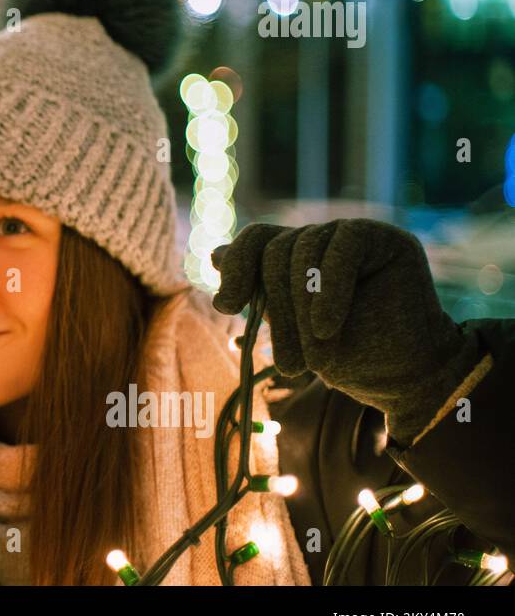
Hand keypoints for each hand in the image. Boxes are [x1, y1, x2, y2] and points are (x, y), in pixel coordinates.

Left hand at [210, 219, 476, 443]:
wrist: (401, 380)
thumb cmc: (345, 357)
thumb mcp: (288, 324)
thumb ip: (257, 289)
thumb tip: (215, 253)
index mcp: (295, 255)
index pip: (256, 240)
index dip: (237, 267)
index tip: (227, 306)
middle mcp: (321, 239)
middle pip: (276, 248)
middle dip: (275, 309)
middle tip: (285, 364)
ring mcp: (352, 234)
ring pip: (303, 248)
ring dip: (302, 311)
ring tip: (313, 359)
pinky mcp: (384, 238)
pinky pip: (343, 244)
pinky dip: (329, 288)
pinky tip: (325, 327)